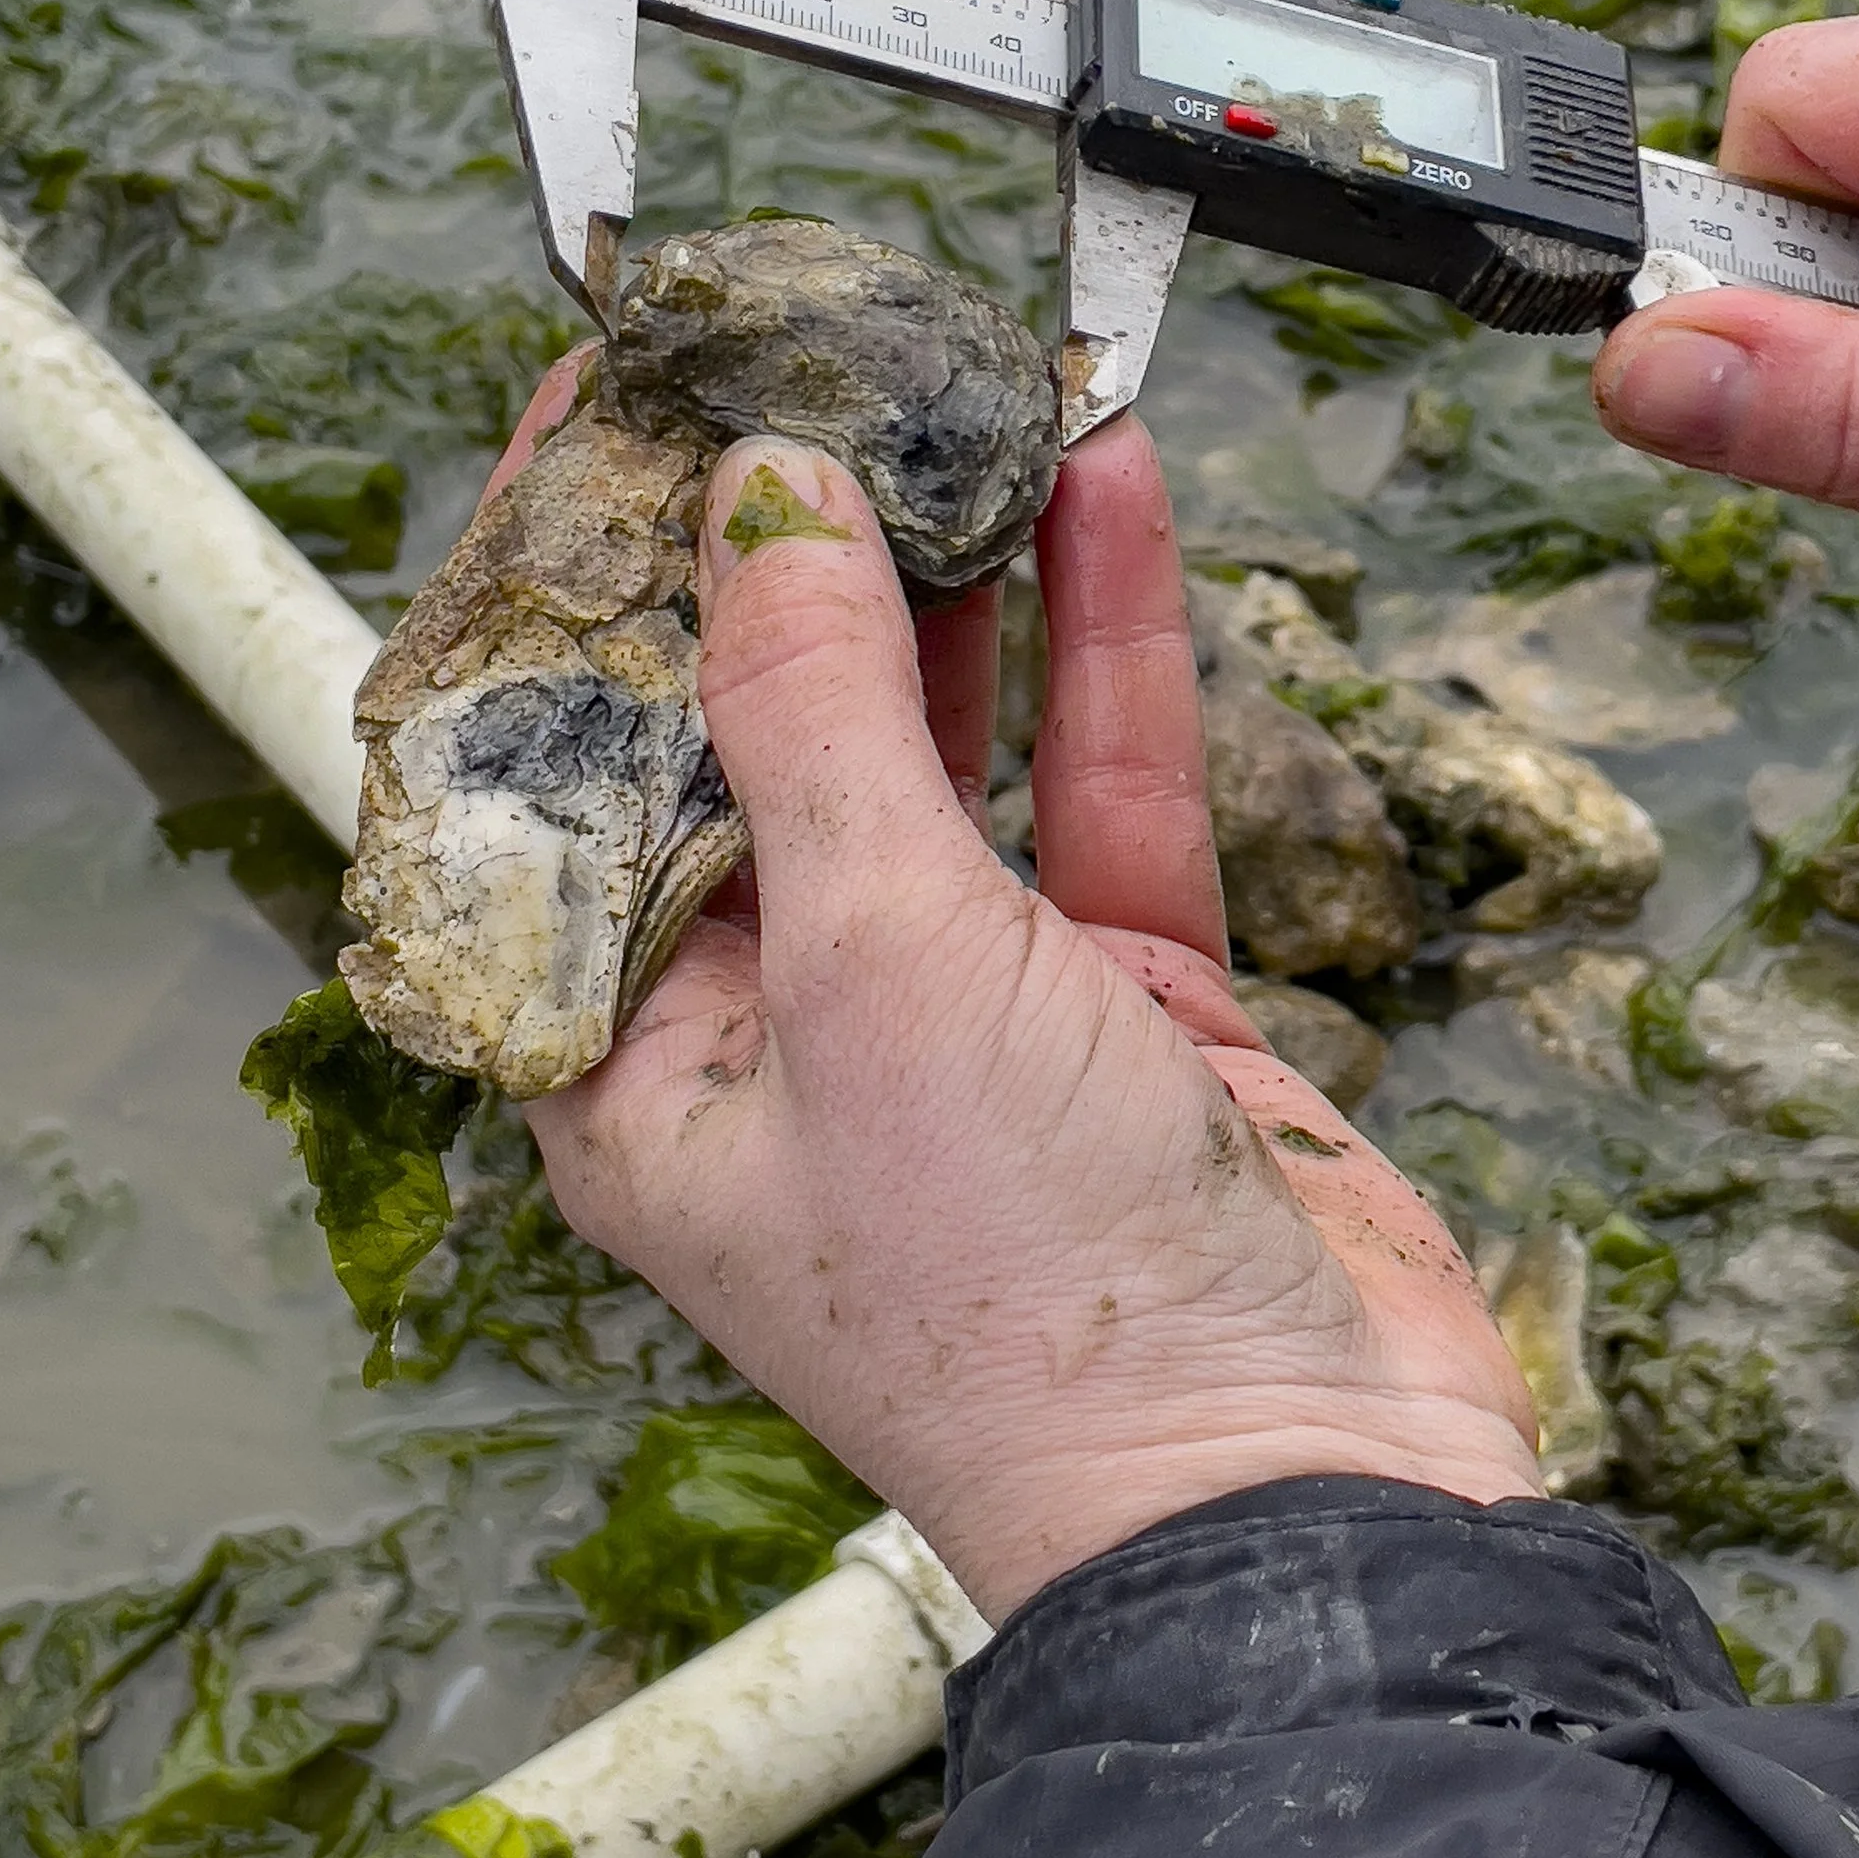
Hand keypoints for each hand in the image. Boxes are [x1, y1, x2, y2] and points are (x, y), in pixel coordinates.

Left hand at [519, 408, 1539, 1623]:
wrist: (1297, 1497)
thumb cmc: (1031, 1307)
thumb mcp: (880, 970)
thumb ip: (816, 718)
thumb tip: (755, 503)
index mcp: (633, 1064)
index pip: (561, 781)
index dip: (570, 593)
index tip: (602, 411)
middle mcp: (778, 1032)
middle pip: (752, 739)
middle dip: (781, 553)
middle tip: (801, 360)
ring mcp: (957, 1016)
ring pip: (936, 742)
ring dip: (956, 574)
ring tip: (959, 394)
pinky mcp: (1116, 1008)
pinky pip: (1091, 793)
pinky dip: (1104, 651)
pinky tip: (1108, 497)